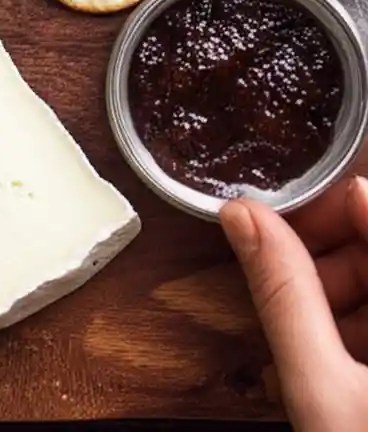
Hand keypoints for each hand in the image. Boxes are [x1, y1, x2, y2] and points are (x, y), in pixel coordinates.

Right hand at [222, 177, 367, 431]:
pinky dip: (361, 335)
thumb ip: (281, 293)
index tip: (266, 234)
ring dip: (340, 305)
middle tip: (286, 309)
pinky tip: (343, 372)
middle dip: (325, 267)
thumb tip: (243, 217)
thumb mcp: (321, 386)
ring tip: (316, 357)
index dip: (318, 213)